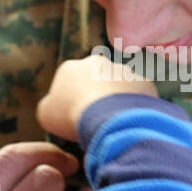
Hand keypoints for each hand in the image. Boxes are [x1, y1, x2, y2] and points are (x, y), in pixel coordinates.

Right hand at [36, 54, 156, 141]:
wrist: (109, 116)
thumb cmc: (72, 115)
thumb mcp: (46, 114)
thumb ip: (50, 106)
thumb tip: (56, 107)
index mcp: (70, 68)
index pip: (68, 84)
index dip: (70, 104)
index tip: (74, 121)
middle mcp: (98, 63)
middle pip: (95, 83)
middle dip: (96, 99)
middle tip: (96, 123)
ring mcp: (123, 72)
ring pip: (119, 90)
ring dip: (117, 104)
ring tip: (115, 127)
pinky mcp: (145, 84)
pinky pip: (140, 100)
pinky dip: (136, 111)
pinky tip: (131, 125)